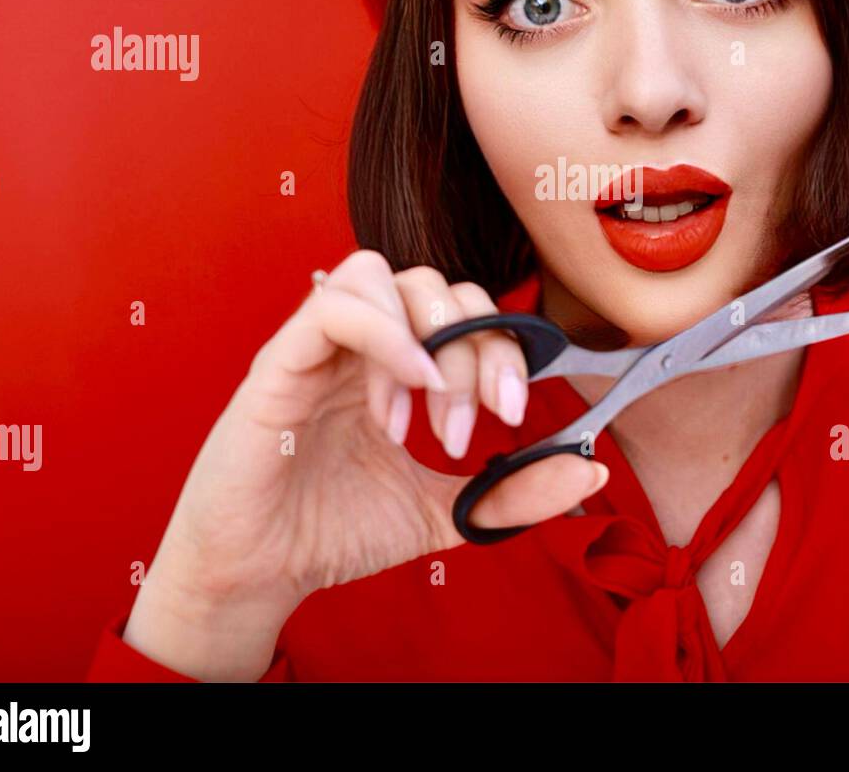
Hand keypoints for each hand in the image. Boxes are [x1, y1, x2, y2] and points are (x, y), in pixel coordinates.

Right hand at [124, 252, 607, 679]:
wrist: (259, 573)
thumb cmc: (336, 530)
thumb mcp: (444, 512)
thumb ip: (511, 493)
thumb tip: (589, 472)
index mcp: (401, 365)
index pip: (468, 313)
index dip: (505, 348)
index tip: (514, 413)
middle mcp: (364, 344)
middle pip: (439, 287)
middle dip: (478, 347)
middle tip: (481, 422)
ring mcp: (321, 345)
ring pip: (388, 275)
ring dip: (430, 339)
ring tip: (429, 418)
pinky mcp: (281, 360)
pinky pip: (335, 304)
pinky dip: (385, 333)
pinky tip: (408, 389)